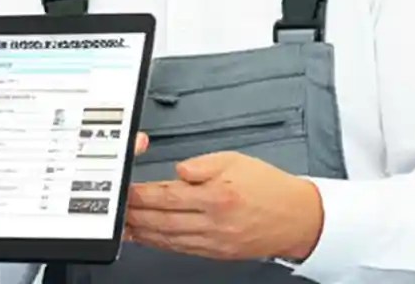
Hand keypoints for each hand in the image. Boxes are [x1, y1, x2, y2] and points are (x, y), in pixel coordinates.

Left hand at [123, 151, 323, 261]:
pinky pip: (180, 248)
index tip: (127, 190)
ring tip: (125, 224)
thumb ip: (201, 164)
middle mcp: (214, 222)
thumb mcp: (234, 160)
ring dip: (142, 232)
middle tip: (117, 208)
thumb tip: (177, 170)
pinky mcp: (216, 253)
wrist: (297, 218)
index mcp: (217, 196)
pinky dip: (159, 243)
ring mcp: (214, 241)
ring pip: (168, 238)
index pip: (168, 196)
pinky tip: (148, 237)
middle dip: (135, 214)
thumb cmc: (268, 187)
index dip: (142, 194)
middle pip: (162, 220)